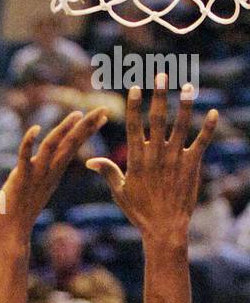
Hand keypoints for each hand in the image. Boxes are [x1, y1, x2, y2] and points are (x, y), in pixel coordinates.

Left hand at [0, 108, 108, 238]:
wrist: (11, 235)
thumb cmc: (20, 213)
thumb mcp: (36, 187)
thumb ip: (40, 170)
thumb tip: (40, 157)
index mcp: (54, 174)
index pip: (74, 147)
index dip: (88, 130)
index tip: (103, 116)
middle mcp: (49, 173)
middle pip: (71, 145)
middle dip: (87, 126)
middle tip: (103, 109)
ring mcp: (35, 176)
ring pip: (52, 148)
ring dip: (64, 130)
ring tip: (77, 114)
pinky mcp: (19, 180)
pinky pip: (24, 158)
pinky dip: (29, 142)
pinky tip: (35, 129)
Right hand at [87, 77, 217, 244]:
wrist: (163, 228)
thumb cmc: (140, 212)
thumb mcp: (120, 192)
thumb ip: (108, 172)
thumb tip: (89, 161)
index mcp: (137, 159)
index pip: (134, 126)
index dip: (134, 106)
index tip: (135, 87)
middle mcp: (156, 155)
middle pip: (157, 119)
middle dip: (159, 95)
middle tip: (162, 74)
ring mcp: (174, 159)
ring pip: (180, 126)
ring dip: (185, 104)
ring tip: (188, 87)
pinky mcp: (191, 165)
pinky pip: (201, 142)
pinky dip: (208, 128)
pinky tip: (213, 112)